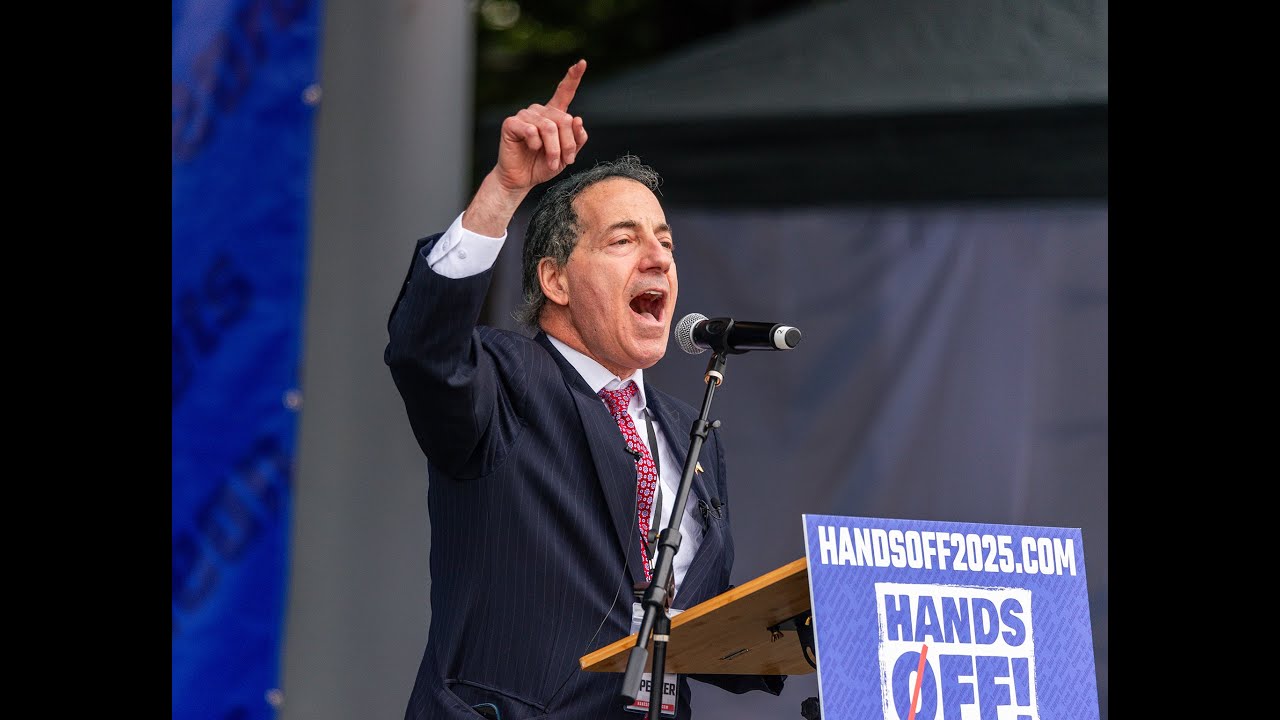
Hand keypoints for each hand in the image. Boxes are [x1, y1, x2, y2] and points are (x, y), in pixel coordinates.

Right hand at [492, 59, 588, 191]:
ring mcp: (525, 115)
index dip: (573, 77)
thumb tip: (578, 119)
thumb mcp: (566, 156)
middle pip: (564, 119)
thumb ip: (576, 139)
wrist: (522, 179)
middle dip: (568, 144)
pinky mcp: (511, 123)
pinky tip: (531, 149)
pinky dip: (536, 145)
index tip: (582, 63)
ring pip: (549, 127)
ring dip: (554, 150)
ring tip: (552, 163)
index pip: (564, 92)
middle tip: (566, 161)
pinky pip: (532, 130)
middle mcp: (540, 111)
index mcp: (554, 115)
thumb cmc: (542, 166)